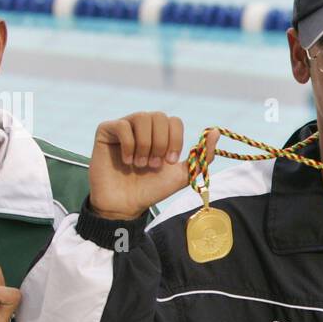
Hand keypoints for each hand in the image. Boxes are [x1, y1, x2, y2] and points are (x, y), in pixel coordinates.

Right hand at [89, 113, 220, 219]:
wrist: (126, 204)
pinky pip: (122, 126)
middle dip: (160, 143)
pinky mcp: (106, 131)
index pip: (174, 121)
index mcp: (161, 134)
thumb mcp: (182, 175)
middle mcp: (144, 126)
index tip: (170, 162)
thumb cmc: (152, 189)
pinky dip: (128, 145)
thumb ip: (201, 157)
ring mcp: (125, 126)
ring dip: (145, 145)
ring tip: (140, 164)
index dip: (175, 140)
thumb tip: (216, 132)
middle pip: (159, 116)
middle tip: (153, 165)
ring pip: (142, 117)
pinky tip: (126, 161)